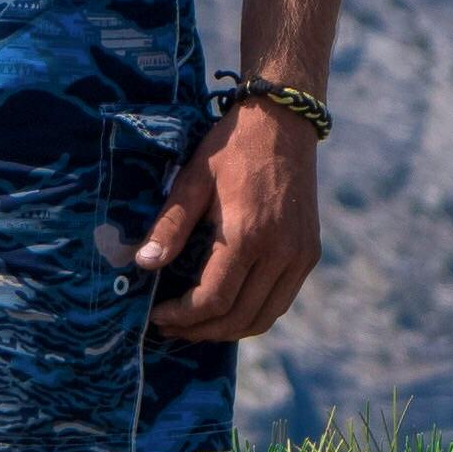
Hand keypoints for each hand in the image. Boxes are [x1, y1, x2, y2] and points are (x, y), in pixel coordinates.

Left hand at [137, 102, 322, 344]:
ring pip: (264, 317)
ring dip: (228, 329)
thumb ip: (170, 226)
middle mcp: (281, 252)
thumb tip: (143, 265)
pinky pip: (281, 300)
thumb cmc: (231, 147)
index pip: (214, 299)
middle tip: (171, 327)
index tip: (157, 315)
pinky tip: (227, 307)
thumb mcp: (193, 179)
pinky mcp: (309, 253)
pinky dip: (253, 314)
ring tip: (196, 325)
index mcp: (248, 234)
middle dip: (201, 330)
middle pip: (239, 317)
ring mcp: (300, 255)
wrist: (283, 121)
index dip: (183, 316)